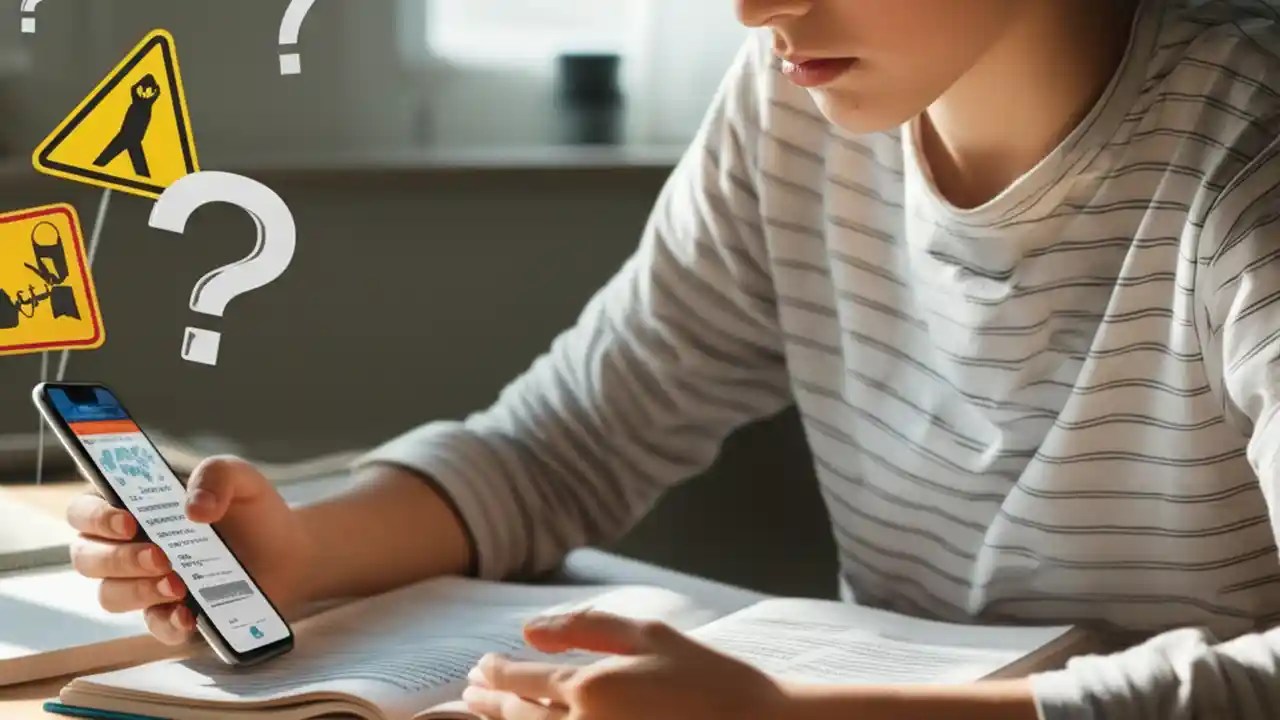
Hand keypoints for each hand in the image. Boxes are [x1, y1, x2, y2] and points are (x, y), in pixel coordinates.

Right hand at [65, 456, 315, 644]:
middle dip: (118, 559)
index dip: (95, 517)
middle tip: (160, 556)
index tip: (128, 521)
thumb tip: (195, 509)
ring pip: (110, 596)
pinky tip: (190, 614)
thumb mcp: (239, 477)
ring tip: (179, 583)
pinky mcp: (172, 614)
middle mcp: (129, 548)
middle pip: (87, 558)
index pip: (84, 512)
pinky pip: (154, 626)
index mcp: (132, 507)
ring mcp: (146, 585)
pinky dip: (167, 622)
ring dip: (138, 591)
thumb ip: (216, 475)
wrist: (288, 551)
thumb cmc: (251, 509)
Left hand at [463, 611, 788, 719]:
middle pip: (517, 719)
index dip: (493, 674)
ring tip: (485, 716)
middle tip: (470, 695)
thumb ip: (584, 626)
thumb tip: (526, 632)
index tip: (479, 668)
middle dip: (489, 704)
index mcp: (591, 688)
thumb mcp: (649, 635)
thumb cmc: (706, 677)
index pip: (521, 681)